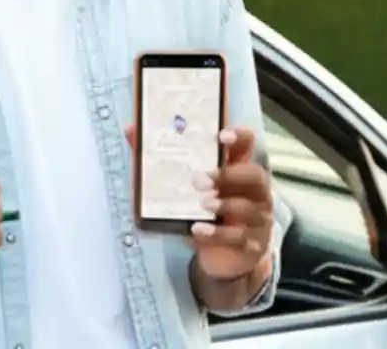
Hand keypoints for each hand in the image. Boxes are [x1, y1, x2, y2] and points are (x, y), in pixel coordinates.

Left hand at [126, 125, 272, 280]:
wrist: (221, 257)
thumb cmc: (202, 212)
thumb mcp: (183, 186)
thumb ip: (158, 159)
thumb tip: (130, 129)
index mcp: (238, 168)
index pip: (247, 144)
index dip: (238, 136)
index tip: (221, 135)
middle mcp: (254, 191)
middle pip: (254, 175)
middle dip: (228, 175)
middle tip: (199, 180)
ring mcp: (257, 219)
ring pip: (249, 207)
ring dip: (225, 204)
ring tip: (203, 204)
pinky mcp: (251, 244)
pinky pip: (238, 237)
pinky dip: (217, 234)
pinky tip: (198, 230)